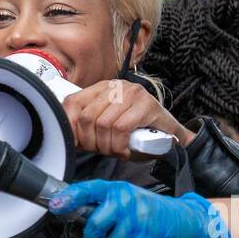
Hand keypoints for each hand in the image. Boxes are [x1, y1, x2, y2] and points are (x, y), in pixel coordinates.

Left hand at [49, 180, 231, 237]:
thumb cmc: (150, 211)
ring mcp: (137, 219)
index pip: (89, 190)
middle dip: (95, 237)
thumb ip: (104, 204)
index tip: (55, 205)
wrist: (183, 220)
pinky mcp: (147, 237)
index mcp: (118, 190)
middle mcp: (126, 201)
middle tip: (102, 237)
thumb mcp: (127, 199)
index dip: (70, 198)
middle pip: (95, 225)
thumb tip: (72, 211)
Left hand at [61, 79, 193, 158]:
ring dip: (107, 146)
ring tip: (116, 151)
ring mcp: (132, 93)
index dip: (71, 127)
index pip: (73, 102)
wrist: (170, 137)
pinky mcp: (146, 104)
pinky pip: (121, 128)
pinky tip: (125, 150)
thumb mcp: (107, 127)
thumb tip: (67, 137)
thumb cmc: (136, 133)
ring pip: (104, 124)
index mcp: (102, 88)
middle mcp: (116, 86)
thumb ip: (88, 127)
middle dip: (91, 142)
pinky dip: (120, 145)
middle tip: (102, 151)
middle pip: (87, 117)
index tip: (77, 143)